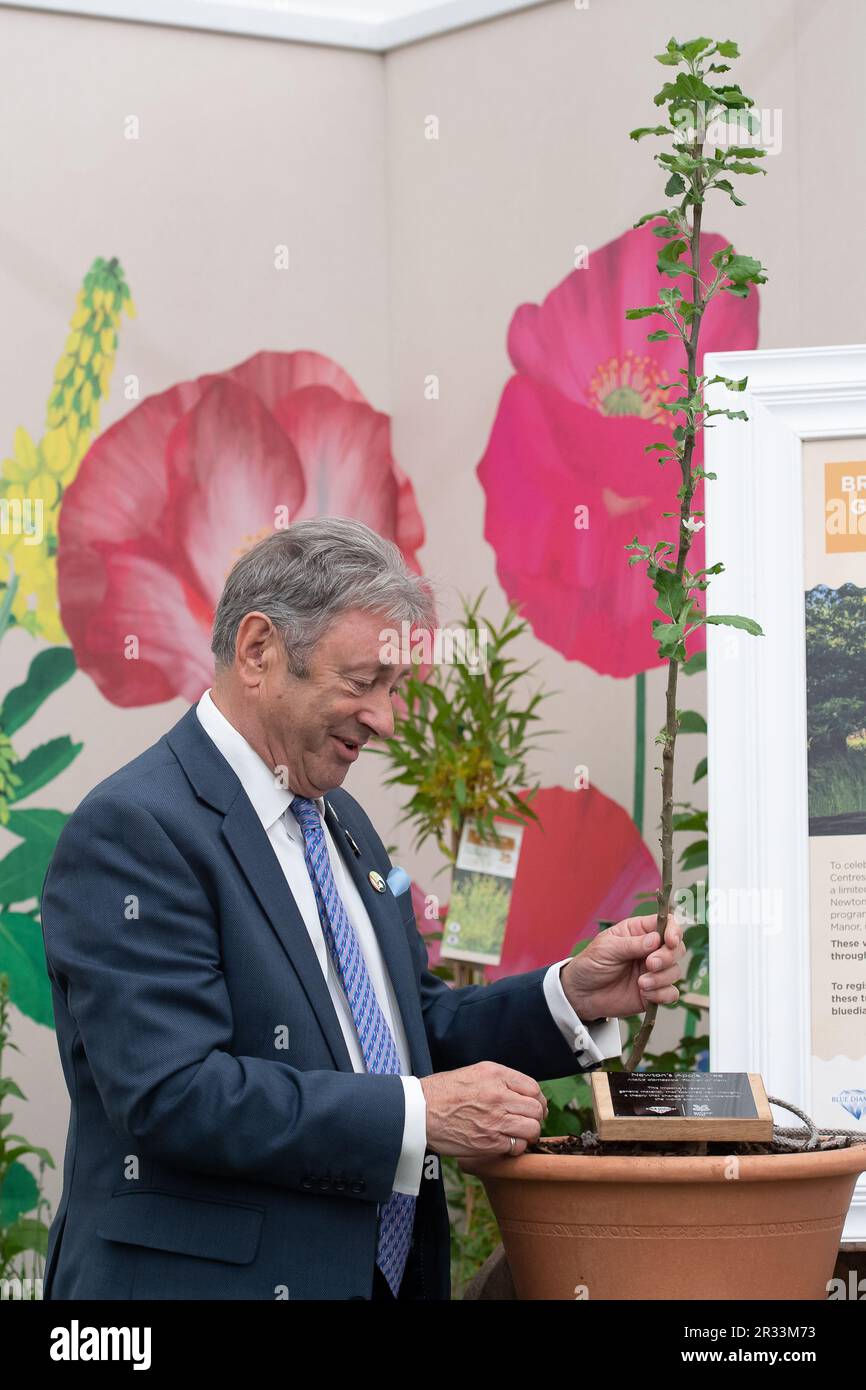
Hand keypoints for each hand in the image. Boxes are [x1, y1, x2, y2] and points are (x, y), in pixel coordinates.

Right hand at [419, 1060, 548, 1158]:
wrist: (419, 1112)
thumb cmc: (442, 1092)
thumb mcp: (473, 1073)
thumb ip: (499, 1080)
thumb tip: (520, 1094)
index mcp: (496, 1074)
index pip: (533, 1088)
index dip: (538, 1101)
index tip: (536, 1107)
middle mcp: (499, 1095)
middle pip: (536, 1110)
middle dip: (536, 1118)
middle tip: (528, 1123)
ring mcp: (495, 1119)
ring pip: (531, 1129)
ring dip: (529, 1134)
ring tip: (520, 1135)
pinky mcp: (489, 1141)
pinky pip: (516, 1147)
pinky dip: (515, 1148)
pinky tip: (506, 1144)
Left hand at [560, 913, 685, 1020]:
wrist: (581, 994)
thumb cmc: (591, 963)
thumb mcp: (607, 948)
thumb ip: (632, 944)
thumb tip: (656, 939)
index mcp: (639, 931)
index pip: (666, 924)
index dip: (673, 931)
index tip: (670, 941)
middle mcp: (651, 950)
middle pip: (677, 948)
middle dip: (668, 956)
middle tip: (650, 964)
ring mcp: (654, 972)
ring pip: (675, 971)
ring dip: (662, 978)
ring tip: (641, 983)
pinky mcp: (654, 992)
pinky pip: (671, 993)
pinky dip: (662, 994)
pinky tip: (645, 994)